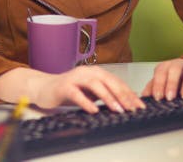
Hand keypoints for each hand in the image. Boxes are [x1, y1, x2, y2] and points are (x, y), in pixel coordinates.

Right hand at [0, 66, 145, 113]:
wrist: (43, 87)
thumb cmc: (67, 90)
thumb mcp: (89, 92)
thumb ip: (105, 93)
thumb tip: (126, 102)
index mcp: (95, 72)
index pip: (116, 81)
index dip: (129, 93)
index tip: (139, 105)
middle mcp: (86, 72)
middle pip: (108, 81)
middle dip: (122, 95)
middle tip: (132, 108)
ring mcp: (75, 78)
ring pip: (95, 85)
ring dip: (108, 98)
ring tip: (117, 109)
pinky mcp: (64, 86)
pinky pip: (77, 94)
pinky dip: (86, 102)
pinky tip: (93, 110)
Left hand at [141, 57, 182, 100]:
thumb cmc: (177, 75)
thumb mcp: (164, 79)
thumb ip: (153, 86)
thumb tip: (143, 96)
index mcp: (165, 66)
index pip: (160, 73)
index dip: (158, 85)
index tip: (158, 97)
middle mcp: (177, 64)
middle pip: (173, 70)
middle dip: (171, 84)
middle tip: (169, 97)